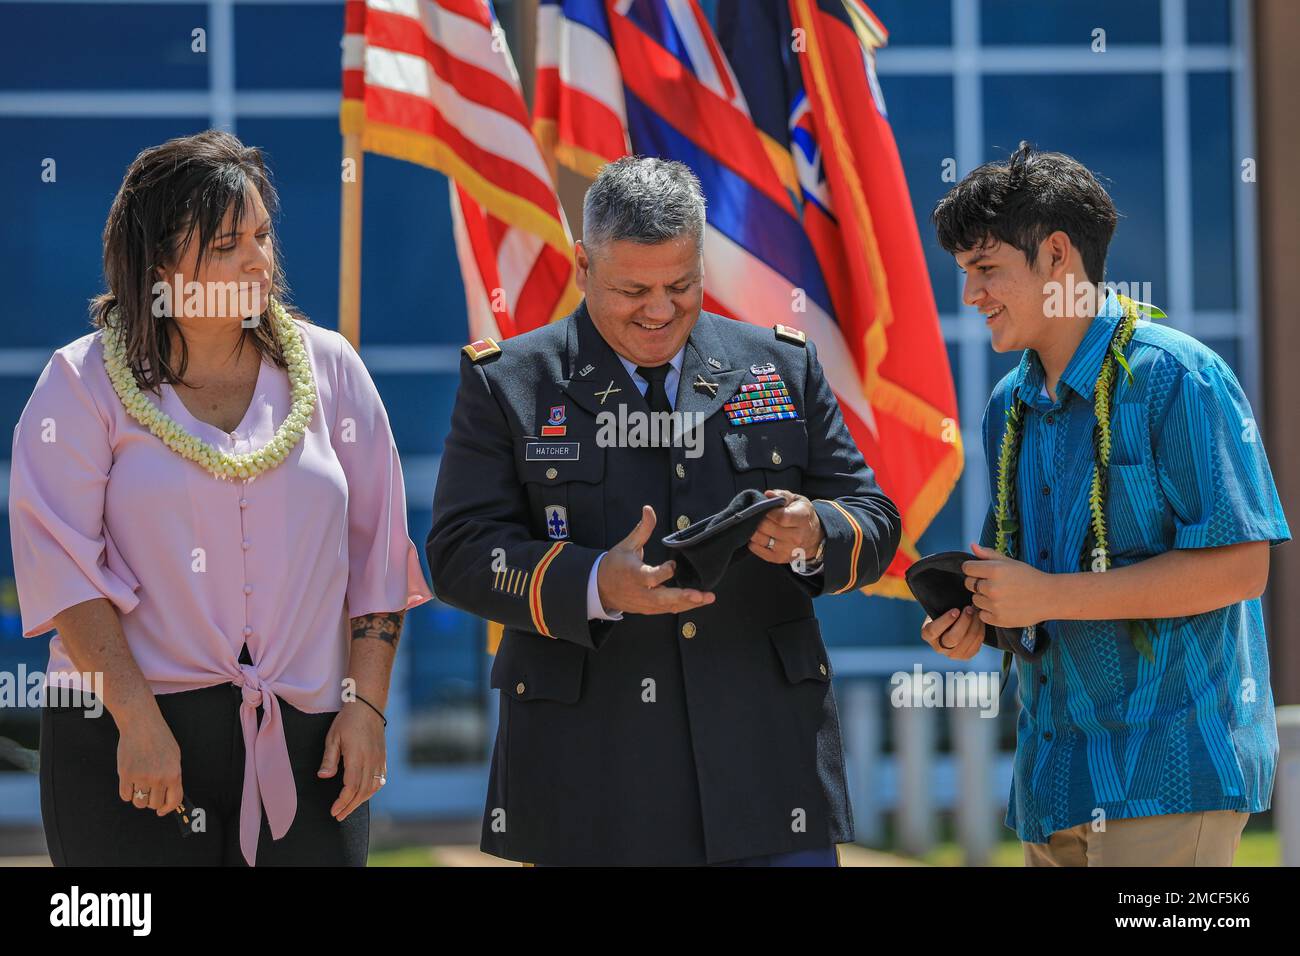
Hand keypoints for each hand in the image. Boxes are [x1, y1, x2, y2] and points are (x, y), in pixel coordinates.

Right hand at [117, 708, 184, 815]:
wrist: (141, 724)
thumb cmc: (159, 739)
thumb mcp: (174, 757)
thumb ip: (173, 777)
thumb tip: (170, 797)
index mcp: (174, 773)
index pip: (174, 801)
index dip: (167, 809)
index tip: (162, 811)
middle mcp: (159, 777)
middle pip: (154, 804)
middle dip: (152, 801)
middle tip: (149, 791)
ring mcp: (142, 777)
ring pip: (139, 802)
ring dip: (139, 798)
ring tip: (140, 785)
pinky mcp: (126, 774)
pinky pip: (125, 796)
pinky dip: (127, 792)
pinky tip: (130, 782)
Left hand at [320, 699, 386, 821]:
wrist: (368, 706)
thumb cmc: (348, 721)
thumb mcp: (333, 737)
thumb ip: (329, 758)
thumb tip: (324, 777)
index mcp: (357, 757)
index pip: (351, 787)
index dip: (342, 802)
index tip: (334, 810)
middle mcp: (371, 761)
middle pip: (362, 791)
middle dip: (350, 806)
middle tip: (339, 816)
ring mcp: (379, 759)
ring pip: (373, 787)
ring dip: (361, 801)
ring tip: (349, 808)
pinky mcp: (383, 757)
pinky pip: (381, 779)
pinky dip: (372, 790)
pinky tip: (365, 794)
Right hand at [597, 505, 715, 614]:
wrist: (599, 588)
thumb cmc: (614, 564)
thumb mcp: (627, 544)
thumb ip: (643, 529)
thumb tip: (649, 509)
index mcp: (633, 575)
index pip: (651, 577)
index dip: (665, 572)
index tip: (673, 565)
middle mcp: (640, 592)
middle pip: (663, 598)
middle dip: (684, 597)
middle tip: (702, 595)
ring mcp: (645, 604)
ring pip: (668, 607)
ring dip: (689, 603)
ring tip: (708, 598)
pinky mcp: (648, 609)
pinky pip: (667, 610)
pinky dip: (683, 606)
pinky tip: (698, 601)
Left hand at [747, 489, 822, 564]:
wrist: (814, 537)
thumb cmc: (802, 515)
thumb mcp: (797, 500)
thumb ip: (782, 495)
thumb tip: (768, 494)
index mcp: (802, 518)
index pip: (781, 517)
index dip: (768, 511)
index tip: (766, 508)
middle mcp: (796, 536)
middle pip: (766, 527)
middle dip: (759, 519)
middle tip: (758, 515)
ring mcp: (788, 549)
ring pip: (760, 538)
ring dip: (754, 530)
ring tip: (757, 525)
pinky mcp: (779, 558)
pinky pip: (758, 550)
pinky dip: (753, 542)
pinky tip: (758, 535)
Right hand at [920, 606, 983, 658]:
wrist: (951, 624)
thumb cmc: (943, 612)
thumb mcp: (938, 608)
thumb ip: (942, 607)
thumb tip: (953, 597)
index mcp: (927, 635)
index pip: (934, 630)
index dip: (945, 621)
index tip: (955, 610)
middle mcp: (938, 648)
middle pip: (953, 638)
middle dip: (964, 621)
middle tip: (970, 608)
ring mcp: (952, 654)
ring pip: (967, 640)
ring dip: (975, 624)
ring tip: (977, 611)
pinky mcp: (966, 656)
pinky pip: (977, 644)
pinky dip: (980, 630)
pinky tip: (980, 621)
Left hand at [962, 541, 1053, 627]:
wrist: (1049, 597)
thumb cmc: (1029, 578)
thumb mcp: (1010, 562)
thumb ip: (989, 554)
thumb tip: (972, 546)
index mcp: (994, 570)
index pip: (967, 568)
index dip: (973, 569)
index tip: (982, 572)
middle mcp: (992, 588)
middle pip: (969, 584)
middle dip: (978, 583)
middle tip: (995, 584)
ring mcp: (994, 605)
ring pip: (975, 600)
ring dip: (983, 598)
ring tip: (1001, 596)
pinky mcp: (998, 619)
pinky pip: (982, 614)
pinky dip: (989, 612)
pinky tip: (1002, 607)